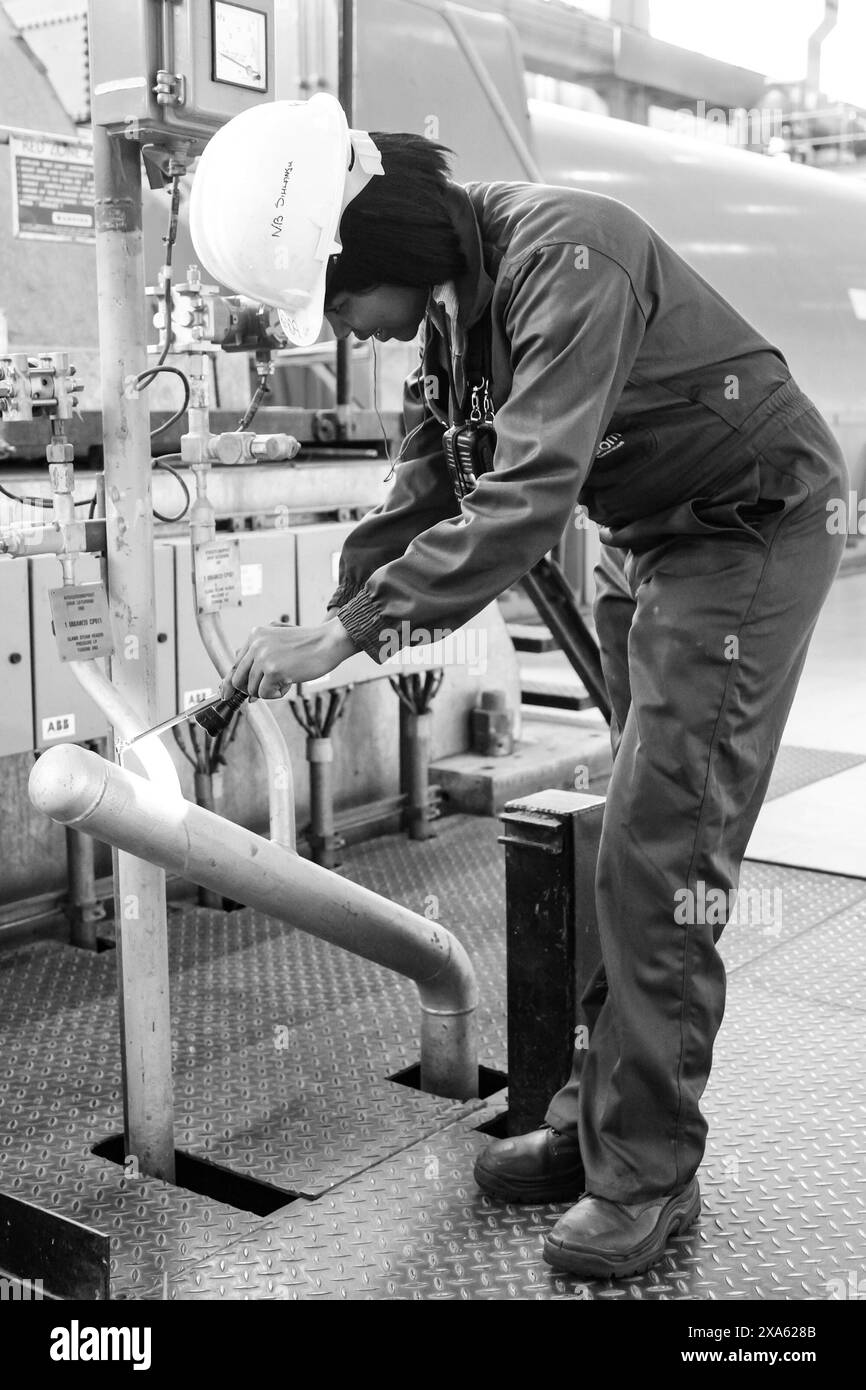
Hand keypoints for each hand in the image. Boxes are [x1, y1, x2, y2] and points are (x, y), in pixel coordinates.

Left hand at [221, 618, 356, 700]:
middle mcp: (256, 644)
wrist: (329, 642)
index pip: (235, 663)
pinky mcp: (274, 670)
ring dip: (268, 691)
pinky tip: (290, 683)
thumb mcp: (279, 640)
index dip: (229, 682)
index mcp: (255, 634)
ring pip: (252, 689)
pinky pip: (264, 693)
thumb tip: (241, 685)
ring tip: (287, 679)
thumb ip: (259, 654)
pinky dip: (277, 694)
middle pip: (238, 679)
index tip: (225, 693)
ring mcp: (264, 657)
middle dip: (248, 690)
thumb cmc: (309, 644)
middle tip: (262, 693)